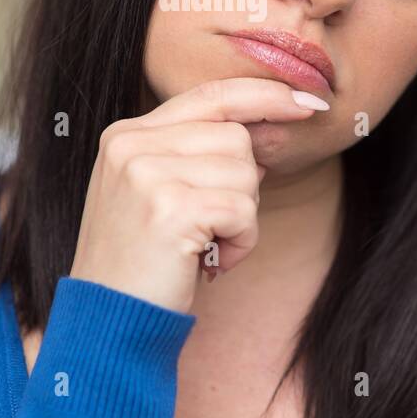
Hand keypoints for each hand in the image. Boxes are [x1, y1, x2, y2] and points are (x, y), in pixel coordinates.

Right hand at [68, 77, 327, 314]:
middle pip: (236, 137)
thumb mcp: (162, 195)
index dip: (265, 95)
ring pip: (244, 172)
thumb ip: (201, 155)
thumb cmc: (144, 264)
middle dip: (243, 186)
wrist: (108, 322)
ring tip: (205, 246)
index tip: (308, 103)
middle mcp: (130, 144)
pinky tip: (212, 261)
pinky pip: (243, 209)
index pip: (210, 94)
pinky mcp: (169, 208)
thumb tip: (269, 128)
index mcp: (127, 135)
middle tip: (210, 228)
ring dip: (242, 218)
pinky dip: (241, 241)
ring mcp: (145, 173)